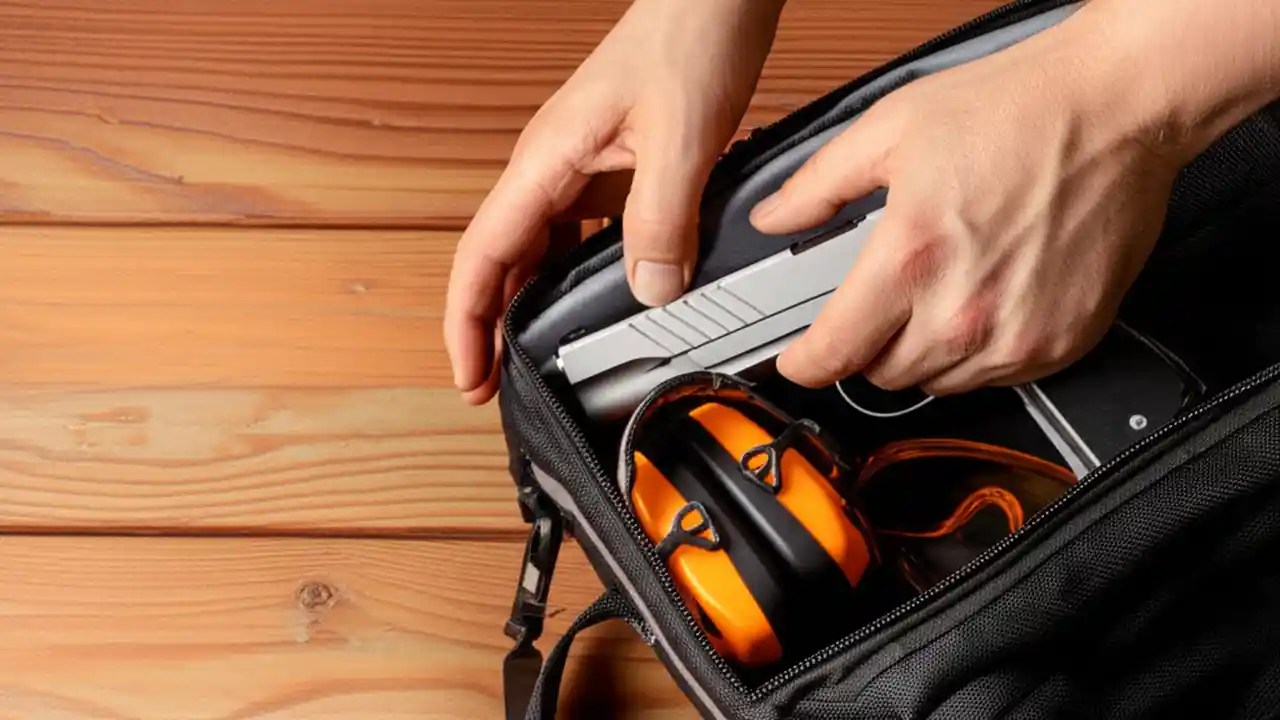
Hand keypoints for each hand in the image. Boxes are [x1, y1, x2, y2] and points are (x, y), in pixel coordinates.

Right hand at [445, 0, 783, 403]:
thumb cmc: (688, 38)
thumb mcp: (682, 139)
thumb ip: (662, 221)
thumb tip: (651, 293)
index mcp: (546, 159)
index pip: (483, 253)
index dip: (467, 321)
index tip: (469, 374)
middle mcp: (551, 166)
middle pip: (501, 259)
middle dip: (489, 324)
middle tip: (495, 384)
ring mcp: (579, 166)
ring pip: (538, 249)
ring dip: (531, 302)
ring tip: (535, 356)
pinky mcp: (612, 167)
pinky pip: (580, 234)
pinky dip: (577, 274)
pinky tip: (599, 300)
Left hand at [750, 6, 1187, 395]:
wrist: (1118, 110)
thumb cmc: (1017, 110)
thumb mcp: (890, 130)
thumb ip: (817, 185)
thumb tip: (774, 218)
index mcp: (910, 259)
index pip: (833, 355)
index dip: (803, 364)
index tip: (798, 360)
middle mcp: (962, 311)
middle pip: (880, 375)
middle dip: (865, 346)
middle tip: (878, 302)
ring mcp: (1016, 336)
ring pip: (936, 384)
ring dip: (921, 354)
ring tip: (937, 293)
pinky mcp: (1061, 343)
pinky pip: (995, 379)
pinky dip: (977, 354)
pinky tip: (983, 302)